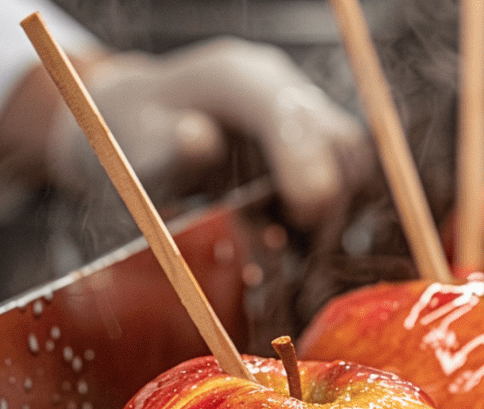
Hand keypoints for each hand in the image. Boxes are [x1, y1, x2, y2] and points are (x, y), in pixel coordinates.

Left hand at [47, 38, 374, 226]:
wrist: (140, 127)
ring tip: (301, 255)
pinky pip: (346, 187)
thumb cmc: (130, 137)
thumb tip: (199, 140)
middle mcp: (281, 90)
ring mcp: (304, 120)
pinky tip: (301, 247)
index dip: (305, 158)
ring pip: (353, 167)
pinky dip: (332, 222)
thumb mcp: (130, 145)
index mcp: (234, 77)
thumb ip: (163, 146)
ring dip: (336, 217)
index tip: (308, 210)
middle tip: (301, 252)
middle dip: (329, 200)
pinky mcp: (315, 151)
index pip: (287, 110)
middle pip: (340, 141)